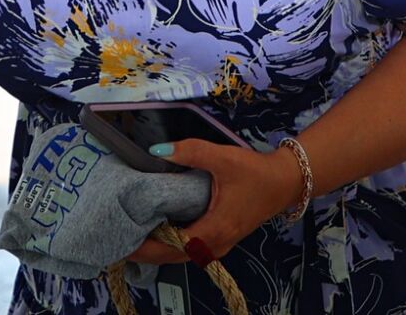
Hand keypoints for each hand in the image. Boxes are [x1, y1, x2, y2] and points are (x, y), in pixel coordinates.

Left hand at [124, 140, 303, 265]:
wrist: (286, 181)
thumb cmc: (255, 172)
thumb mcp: (222, 158)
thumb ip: (190, 152)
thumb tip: (156, 149)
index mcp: (215, 229)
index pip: (173, 246)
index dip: (148, 246)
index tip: (124, 239)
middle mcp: (217, 242)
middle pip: (174, 256)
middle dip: (147, 252)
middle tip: (120, 239)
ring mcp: (221, 242)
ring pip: (183, 255)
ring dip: (159, 250)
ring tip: (132, 236)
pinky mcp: (222, 236)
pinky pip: (192, 248)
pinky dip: (172, 244)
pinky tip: (157, 231)